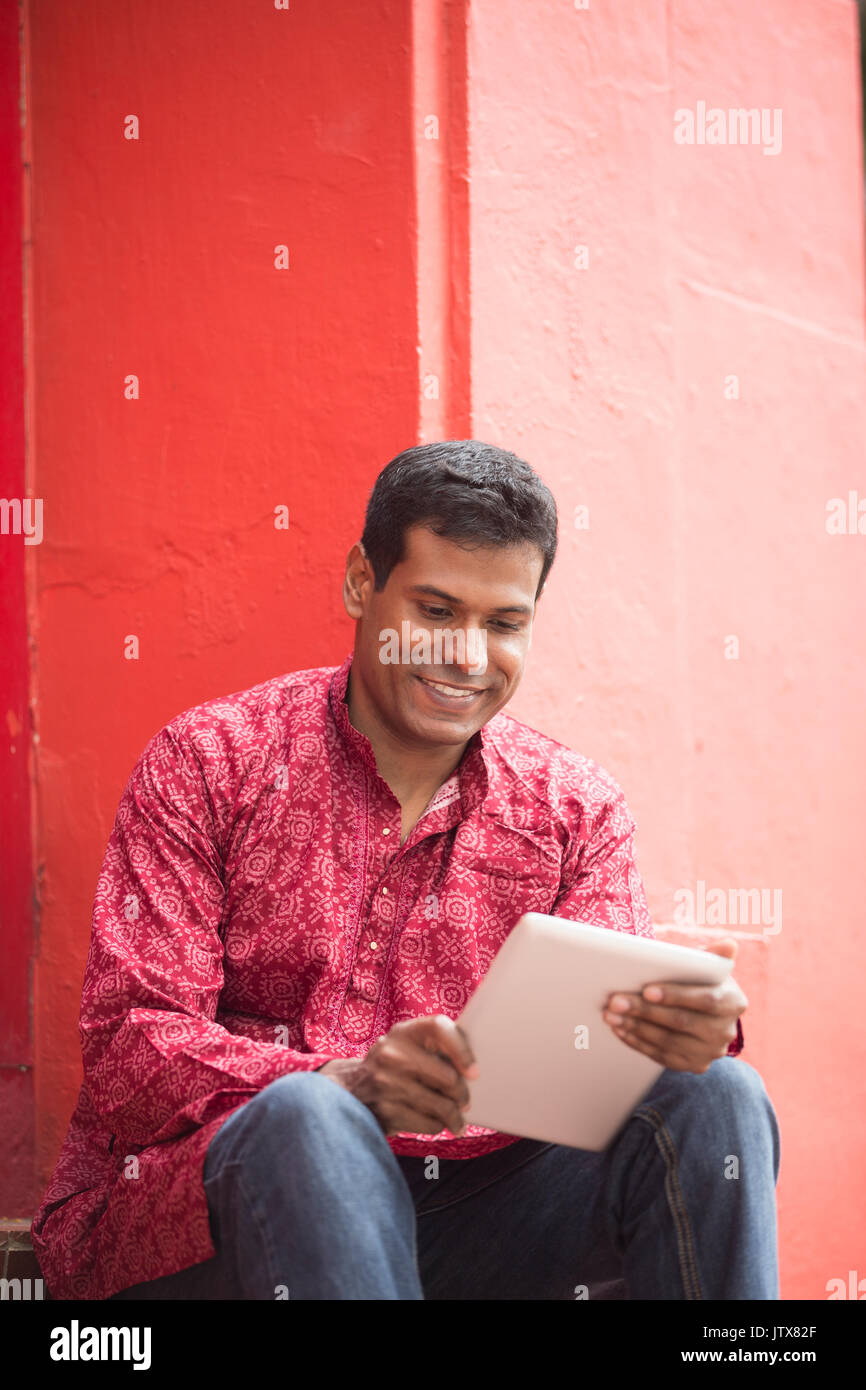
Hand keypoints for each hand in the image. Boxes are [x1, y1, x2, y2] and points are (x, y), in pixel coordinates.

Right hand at [317, 1015, 478, 1136]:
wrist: (348, 1091)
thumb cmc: (392, 1067)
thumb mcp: (405, 1046)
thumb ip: (434, 1046)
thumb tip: (474, 1068)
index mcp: (403, 1032)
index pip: (439, 1027)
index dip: (462, 1049)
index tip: (474, 1071)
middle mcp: (393, 1054)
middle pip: (448, 1077)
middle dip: (462, 1094)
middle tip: (465, 1100)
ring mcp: (388, 1083)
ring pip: (443, 1106)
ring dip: (454, 1116)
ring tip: (457, 1119)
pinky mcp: (387, 1111)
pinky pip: (430, 1123)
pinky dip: (437, 1126)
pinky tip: (435, 1123)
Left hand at [602, 939, 746, 1072]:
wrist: (707, 1015)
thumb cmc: (700, 982)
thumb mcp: (708, 967)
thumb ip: (713, 956)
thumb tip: (728, 944)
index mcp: (733, 1002)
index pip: (706, 1000)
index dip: (675, 995)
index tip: (646, 990)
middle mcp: (726, 1031)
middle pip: (681, 1022)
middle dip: (644, 1011)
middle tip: (615, 1001)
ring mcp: (711, 1052)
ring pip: (668, 1041)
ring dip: (635, 1028)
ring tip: (611, 1015)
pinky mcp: (694, 1065)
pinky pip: (662, 1056)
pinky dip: (638, 1043)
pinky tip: (620, 1030)